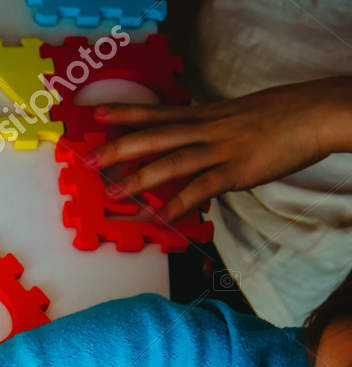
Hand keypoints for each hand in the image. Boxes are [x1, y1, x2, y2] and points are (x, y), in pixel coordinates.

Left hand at [90, 76, 351, 221]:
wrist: (317, 113)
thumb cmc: (282, 116)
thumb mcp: (238, 116)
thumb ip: (211, 130)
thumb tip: (193, 144)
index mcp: (206, 115)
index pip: (157, 112)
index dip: (126, 113)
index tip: (96, 114)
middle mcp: (207, 129)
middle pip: (155, 136)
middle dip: (118, 148)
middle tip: (87, 159)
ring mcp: (221, 149)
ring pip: (173, 161)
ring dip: (140, 177)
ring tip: (114, 192)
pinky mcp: (237, 169)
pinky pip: (202, 188)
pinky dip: (179, 203)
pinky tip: (161, 217)